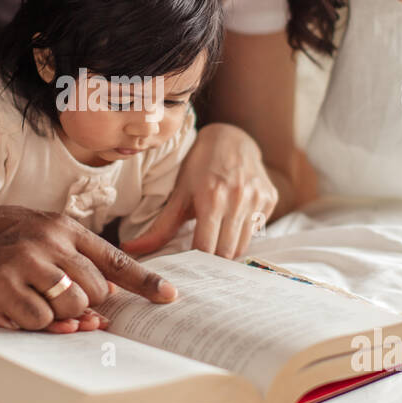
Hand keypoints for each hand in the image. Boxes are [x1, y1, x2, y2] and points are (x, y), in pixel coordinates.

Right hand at [0, 205, 176, 330]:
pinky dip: (30, 322)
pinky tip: (10, 305)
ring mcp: (27, 264)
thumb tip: (105, 293)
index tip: (170, 297)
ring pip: (71, 309)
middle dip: (84, 306)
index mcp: (62, 227)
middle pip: (95, 291)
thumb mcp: (34, 230)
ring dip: (57, 317)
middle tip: (55, 299)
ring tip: (29, 298)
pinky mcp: (5, 287)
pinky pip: (39, 322)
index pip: (114, 258)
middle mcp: (50, 242)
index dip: (145, 281)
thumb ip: (68, 255)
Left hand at [120, 123, 277, 259]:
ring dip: (229, 248)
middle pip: (226, 251)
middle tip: (202, 257)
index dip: (197, 260)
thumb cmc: (200, 167)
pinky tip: (234, 221)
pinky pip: (257, 230)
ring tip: (216, 239)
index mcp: (212, 198)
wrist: (232, 138)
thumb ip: (160, 227)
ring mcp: (258, 198)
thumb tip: (130, 250)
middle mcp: (238, 198)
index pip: (206, 248)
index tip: (189, 264)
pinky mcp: (271, 198)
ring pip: (243, 245)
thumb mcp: (180, 194)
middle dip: (213, 259)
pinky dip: (244, 232)